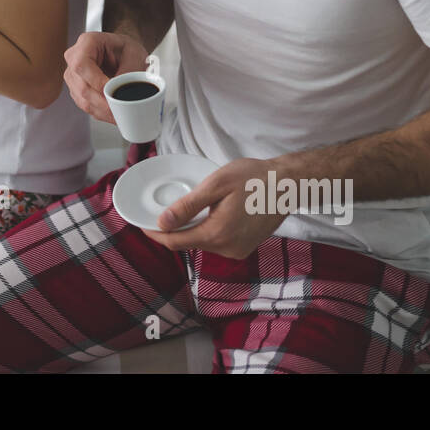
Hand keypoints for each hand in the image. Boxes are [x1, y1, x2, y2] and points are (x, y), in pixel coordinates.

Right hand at [62, 31, 149, 122]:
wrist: (123, 53)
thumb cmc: (127, 49)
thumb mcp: (134, 56)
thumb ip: (127, 75)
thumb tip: (121, 96)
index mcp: (87, 42)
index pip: (81, 64)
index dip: (95, 81)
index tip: (111, 91)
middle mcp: (75, 57)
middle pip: (82, 86)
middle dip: (102, 101)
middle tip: (121, 108)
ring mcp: (73, 75)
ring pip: (82, 99)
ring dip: (102, 110)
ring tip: (120, 114)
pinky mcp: (76, 89)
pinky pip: (85, 104)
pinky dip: (100, 112)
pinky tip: (113, 113)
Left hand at [141, 157, 286, 258]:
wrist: (287, 185)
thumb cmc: (253, 178)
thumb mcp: (216, 185)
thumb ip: (188, 206)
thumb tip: (162, 222)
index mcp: (217, 234)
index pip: (175, 242)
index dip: (155, 234)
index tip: (142, 223)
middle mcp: (227, 249)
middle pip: (188, 243)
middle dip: (172, 230)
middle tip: (160, 211)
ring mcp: (237, 251)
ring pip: (202, 242)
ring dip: (191, 229)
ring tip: (186, 209)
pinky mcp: (244, 248)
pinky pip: (216, 242)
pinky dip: (207, 230)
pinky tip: (209, 214)